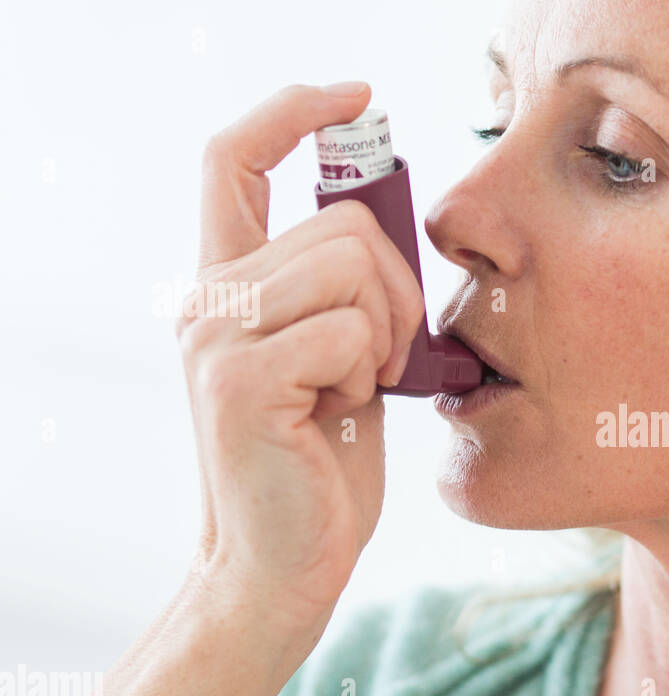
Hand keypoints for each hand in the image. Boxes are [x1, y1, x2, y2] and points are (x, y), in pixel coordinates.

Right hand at [178, 83, 425, 651]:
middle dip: (395, 288)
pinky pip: (348, 331)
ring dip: (385, 333)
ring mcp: (216, 338)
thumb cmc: (321, 465)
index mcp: (228, 287)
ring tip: (356, 390)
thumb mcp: (337, 359)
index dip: (293, 112)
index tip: (355, 95)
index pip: (234, 159)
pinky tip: (338, 417)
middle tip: (384, 358)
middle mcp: (207, 301)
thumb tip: (382, 209)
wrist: (286, 562)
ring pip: (349, 269)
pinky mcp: (240, 380)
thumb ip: (343, 289)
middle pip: (340, 222)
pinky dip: (369, 375)